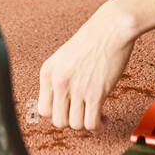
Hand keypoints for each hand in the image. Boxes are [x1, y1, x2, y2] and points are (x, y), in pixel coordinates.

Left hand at [37, 3, 136, 130]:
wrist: (111, 28)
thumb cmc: (92, 40)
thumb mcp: (64, 58)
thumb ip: (60, 78)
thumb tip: (64, 105)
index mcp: (47, 72)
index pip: (43, 110)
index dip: (59, 113)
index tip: (71, 109)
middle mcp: (58, 82)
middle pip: (58, 121)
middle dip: (73, 121)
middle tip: (84, 112)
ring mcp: (76, 88)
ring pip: (75, 125)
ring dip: (87, 123)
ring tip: (97, 114)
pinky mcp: (95, 94)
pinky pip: (91, 124)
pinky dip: (99, 126)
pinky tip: (105, 118)